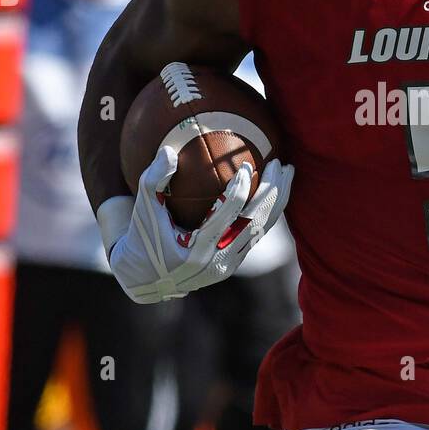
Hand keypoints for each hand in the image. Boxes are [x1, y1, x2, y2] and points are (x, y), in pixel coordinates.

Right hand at [106, 146, 293, 303]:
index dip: (240, 189)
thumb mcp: (142, 209)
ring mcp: (229, 264)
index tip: (246, 165)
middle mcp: (219, 261)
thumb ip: (154, 180)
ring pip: (262, 229)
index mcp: (197, 250)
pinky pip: (257, 233)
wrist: (148, 280)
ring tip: (287, 172)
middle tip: (280, 163)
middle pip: (256, 222)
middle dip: (272, 192)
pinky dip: (268, 210)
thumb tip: (169, 150)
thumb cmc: (144, 239)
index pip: (228, 215)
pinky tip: (274, 189)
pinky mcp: (234, 263)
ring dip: (277, 200)